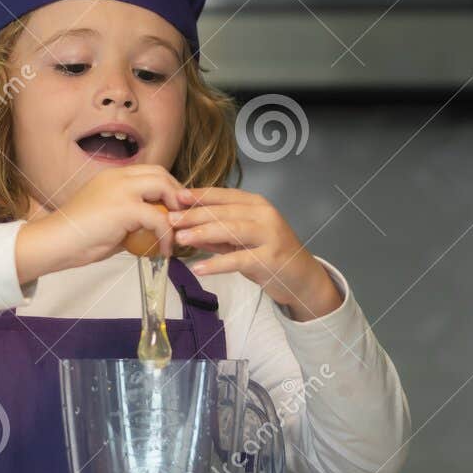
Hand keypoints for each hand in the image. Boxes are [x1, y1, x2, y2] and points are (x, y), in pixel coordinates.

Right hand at [15, 165, 189, 280]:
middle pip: (160, 174)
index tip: (174, 207)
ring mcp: (121, 190)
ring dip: (176, 210)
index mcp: (111, 176)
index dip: (167, 186)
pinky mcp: (124, 209)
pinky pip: (158, 219)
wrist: (54, 242)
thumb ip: (128, 215)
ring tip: (177, 231)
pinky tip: (164, 250)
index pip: (149, 171)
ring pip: (163, 188)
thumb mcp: (105, 218)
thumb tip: (148, 228)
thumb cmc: (75, 236)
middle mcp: (117, 177)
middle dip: (177, 194)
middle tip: (182, 217)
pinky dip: (166, 235)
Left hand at [169, 187, 343, 319]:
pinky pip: (239, 260)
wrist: (302, 277)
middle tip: (170, 219)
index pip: (224, 195)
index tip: (176, 196)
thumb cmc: (270, 254)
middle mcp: (265, 215)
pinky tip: (199, 268)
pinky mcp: (270, 259)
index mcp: (257, 205)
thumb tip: (186, 229)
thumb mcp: (242, 240)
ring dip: (203, 233)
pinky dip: (217, 264)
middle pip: (225, 211)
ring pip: (232, 230)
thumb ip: (217, 235)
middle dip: (195, 214)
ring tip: (180, 238)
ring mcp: (269, 236)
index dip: (200, 195)